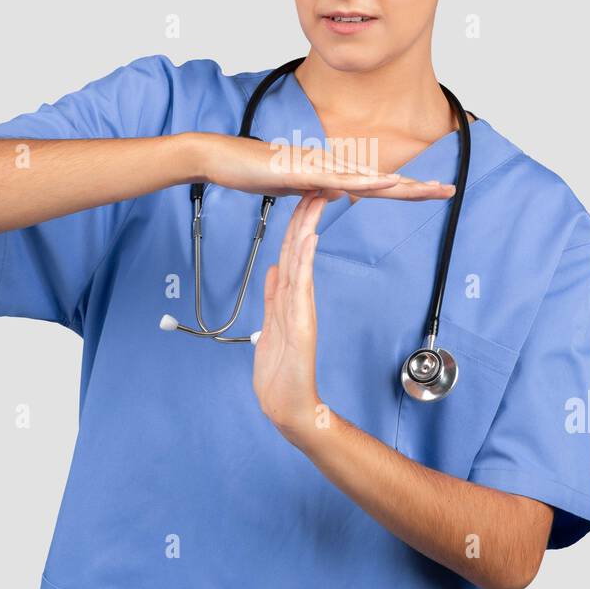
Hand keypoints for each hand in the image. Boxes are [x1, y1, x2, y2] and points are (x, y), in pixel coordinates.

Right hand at [198, 133, 454, 200]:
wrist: (221, 158)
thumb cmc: (252, 170)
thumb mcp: (292, 188)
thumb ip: (315, 190)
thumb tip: (334, 194)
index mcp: (329, 174)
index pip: (374, 187)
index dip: (404, 190)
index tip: (431, 193)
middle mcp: (331, 167)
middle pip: (382, 180)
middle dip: (418, 186)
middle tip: (451, 190)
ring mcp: (319, 167)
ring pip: (369, 179)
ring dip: (402, 185)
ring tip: (433, 188)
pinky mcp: (304, 172)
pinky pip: (340, 181)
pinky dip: (366, 183)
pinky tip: (388, 185)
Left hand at [253, 190, 328, 438]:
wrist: (288, 405)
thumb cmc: (281, 372)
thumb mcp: (271, 326)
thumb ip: (274, 297)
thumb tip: (275, 270)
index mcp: (289, 297)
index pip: (292, 252)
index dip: (295, 223)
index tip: (303, 196)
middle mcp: (298, 298)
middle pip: (299, 248)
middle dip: (306, 215)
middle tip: (318, 183)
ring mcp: (302, 308)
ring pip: (302, 260)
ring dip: (307, 228)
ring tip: (317, 199)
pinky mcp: (303, 322)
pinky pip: (302, 285)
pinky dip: (304, 260)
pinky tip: (309, 238)